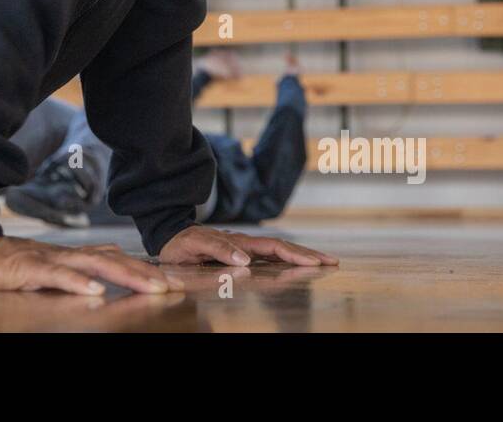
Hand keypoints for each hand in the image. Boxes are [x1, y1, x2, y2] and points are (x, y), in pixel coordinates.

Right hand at [0, 235, 186, 294]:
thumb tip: (101, 274)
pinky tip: (95, 290)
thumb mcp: (40, 270)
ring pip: (93, 265)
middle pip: (112, 260)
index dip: (142, 268)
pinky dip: (76, 281)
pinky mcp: (24, 268)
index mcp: (67, 255)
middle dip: (145, 273)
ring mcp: (44, 259)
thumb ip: (68, 271)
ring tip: (152, 288)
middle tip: (174, 286)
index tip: (171, 281)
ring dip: (125, 276)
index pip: (112, 259)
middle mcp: (62, 254)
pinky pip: (54, 275)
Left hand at [158, 225, 337, 266]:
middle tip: (332, 261)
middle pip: (283, 247)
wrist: (170, 236)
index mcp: (239, 242)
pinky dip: (286, 260)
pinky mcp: (241, 254)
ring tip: (323, 262)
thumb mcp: (194, 243)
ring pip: (279, 252)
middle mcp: (246, 244)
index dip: (294, 254)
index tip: (314, 262)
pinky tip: (296, 266)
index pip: (274, 247)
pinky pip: (269, 257)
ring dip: (301, 256)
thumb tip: (245, 259)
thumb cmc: (181, 243)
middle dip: (308, 254)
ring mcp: (245, 249)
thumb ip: (218, 248)